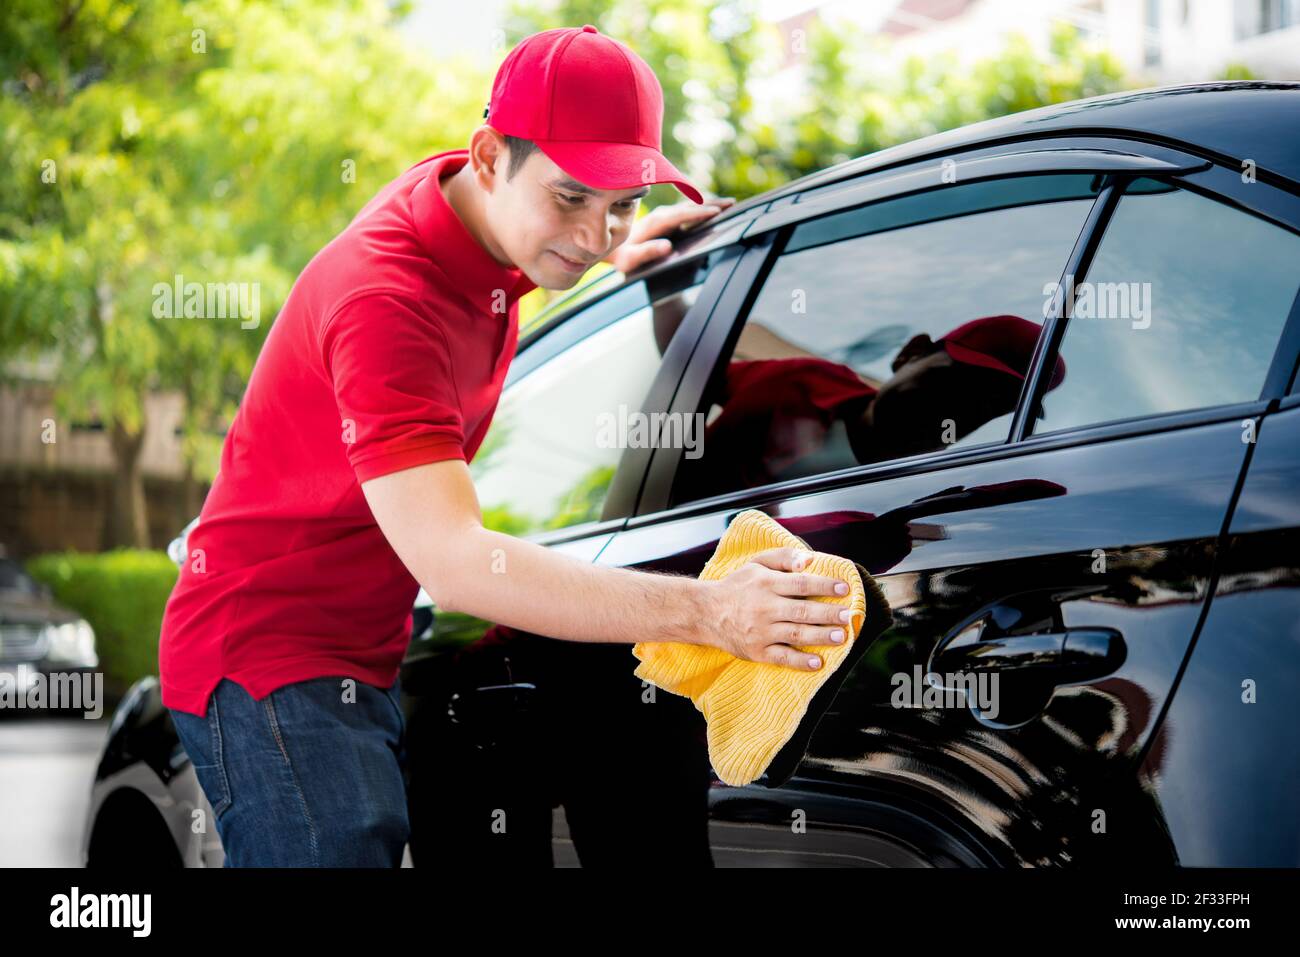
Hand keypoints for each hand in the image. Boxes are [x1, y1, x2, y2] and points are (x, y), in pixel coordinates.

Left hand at [603, 196, 736, 273]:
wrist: (614, 249)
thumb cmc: (623, 257)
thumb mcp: (631, 260)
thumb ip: (647, 252)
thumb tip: (667, 246)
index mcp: (654, 223)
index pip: (680, 215)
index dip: (698, 213)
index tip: (716, 212)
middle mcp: (661, 214)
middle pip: (689, 206)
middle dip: (710, 204)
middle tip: (732, 203)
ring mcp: (666, 214)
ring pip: (691, 206)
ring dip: (710, 203)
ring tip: (729, 203)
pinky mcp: (669, 218)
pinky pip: (689, 210)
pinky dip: (703, 207)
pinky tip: (714, 208)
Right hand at [700, 546, 853, 670]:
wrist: (706, 613)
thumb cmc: (737, 586)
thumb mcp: (755, 563)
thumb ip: (782, 557)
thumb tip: (808, 560)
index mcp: (766, 584)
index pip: (800, 584)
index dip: (824, 586)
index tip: (844, 589)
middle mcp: (765, 608)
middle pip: (801, 611)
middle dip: (827, 614)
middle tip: (847, 615)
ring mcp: (761, 632)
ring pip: (795, 634)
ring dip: (820, 636)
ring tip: (841, 636)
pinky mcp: (757, 651)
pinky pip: (782, 657)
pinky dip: (800, 661)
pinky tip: (817, 662)